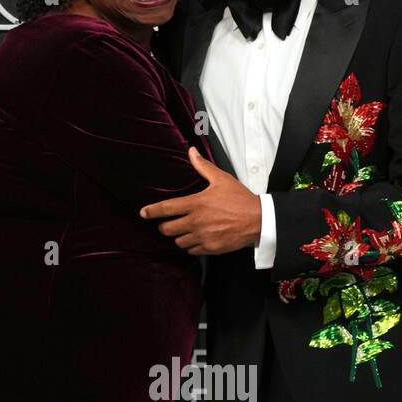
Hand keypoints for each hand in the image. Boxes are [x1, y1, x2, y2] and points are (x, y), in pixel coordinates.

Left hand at [139, 147, 261, 255]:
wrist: (258, 220)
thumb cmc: (240, 199)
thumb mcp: (221, 179)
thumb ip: (202, 167)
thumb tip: (191, 151)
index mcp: (196, 204)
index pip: (166, 209)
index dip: (151, 211)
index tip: (143, 213)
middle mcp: (196, 222)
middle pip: (167, 229)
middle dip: (164, 226)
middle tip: (168, 223)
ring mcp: (202, 236)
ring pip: (178, 241)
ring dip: (178, 236)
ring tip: (184, 230)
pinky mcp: (210, 248)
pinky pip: (191, 250)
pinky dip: (191, 245)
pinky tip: (196, 239)